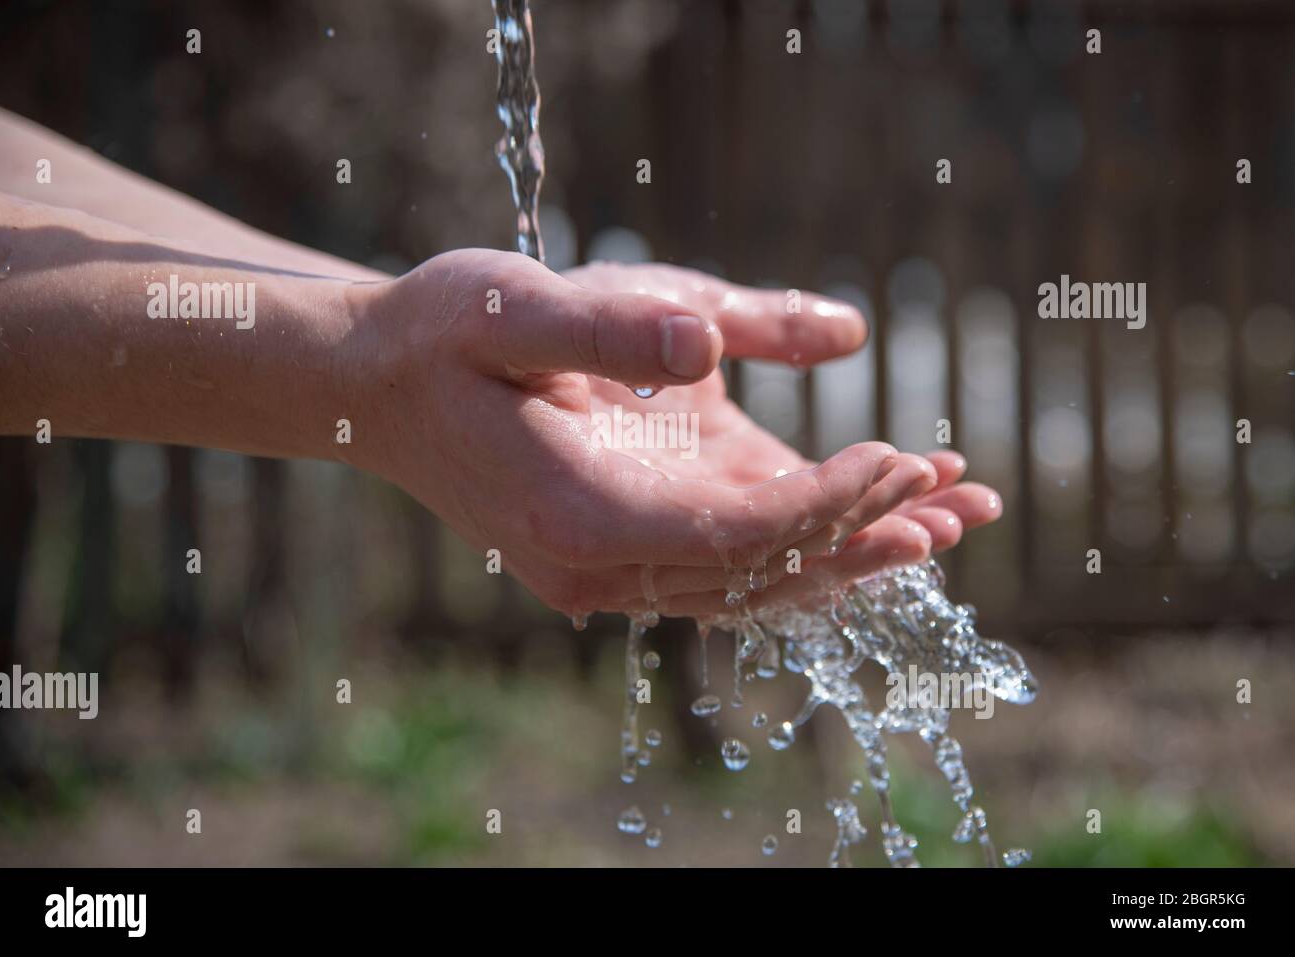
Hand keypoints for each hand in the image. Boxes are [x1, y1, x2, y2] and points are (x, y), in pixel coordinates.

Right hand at [352, 249, 942, 618]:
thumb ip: (612, 325)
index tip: (901, 456)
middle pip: (760, 571)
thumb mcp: (513, 308)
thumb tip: (713, 342)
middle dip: (866, 536)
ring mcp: (610, 565)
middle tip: (966, 503)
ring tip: (952, 511)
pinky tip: (870, 508)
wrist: (377, 386)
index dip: (825, 503)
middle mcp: (599, 563)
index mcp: (576, 514)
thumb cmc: (440, 337)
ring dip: (852, 545)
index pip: (732, 534)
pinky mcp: (623, 542)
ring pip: (754, 576)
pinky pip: (729, 556)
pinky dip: (804, 534)